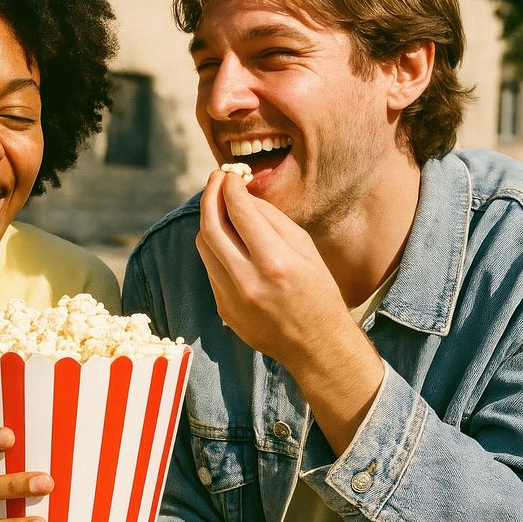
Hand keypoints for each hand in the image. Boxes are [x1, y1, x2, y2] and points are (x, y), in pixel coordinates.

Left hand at [196, 170, 346, 363]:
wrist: (317, 346)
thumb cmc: (319, 292)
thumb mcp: (305, 249)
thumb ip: (271, 219)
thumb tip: (242, 194)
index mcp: (275, 262)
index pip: (238, 212)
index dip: (229, 187)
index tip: (229, 175)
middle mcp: (247, 280)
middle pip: (210, 226)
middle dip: (209, 196)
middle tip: (215, 181)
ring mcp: (230, 298)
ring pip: (203, 246)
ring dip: (208, 221)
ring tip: (221, 208)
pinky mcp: (223, 309)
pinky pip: (211, 267)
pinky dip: (216, 248)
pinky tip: (229, 242)